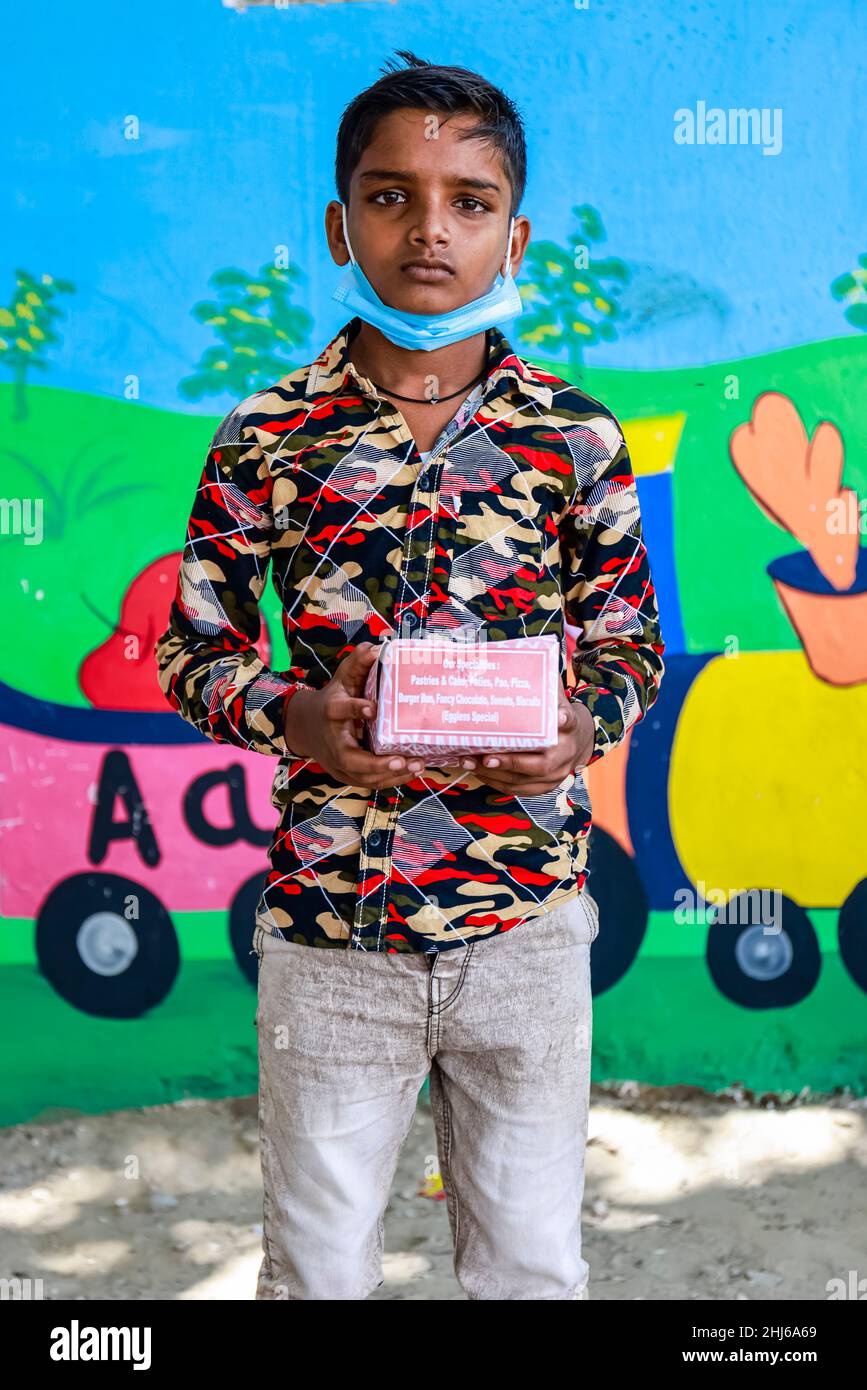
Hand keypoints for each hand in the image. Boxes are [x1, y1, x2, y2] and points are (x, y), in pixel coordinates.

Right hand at [283, 642, 426, 788]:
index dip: (355, 709)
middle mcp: (332, 741)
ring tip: (417, 766)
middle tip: (402, 760)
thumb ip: (358, 664)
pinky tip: (413, 773)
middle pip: (351, 758)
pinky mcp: (346, 775)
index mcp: (330, 712)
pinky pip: (369, 782)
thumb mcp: (343, 679)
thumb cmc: (333, 700)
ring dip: (390, 775)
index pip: (339, 710)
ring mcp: (337, 762)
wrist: (306, 727)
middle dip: (377, 763)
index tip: (373, 708)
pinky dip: (391, 780)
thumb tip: (377, 646)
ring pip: (363, 775)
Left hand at [441, 685, 595, 793]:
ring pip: (523, 780)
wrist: (579, 741)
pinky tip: (477, 770)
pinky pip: (517, 789)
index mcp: (569, 727)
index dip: (563, 720)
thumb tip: (522, 654)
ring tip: (468, 762)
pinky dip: (495, 782)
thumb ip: (543, 682)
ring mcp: (556, 774)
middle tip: (484, 756)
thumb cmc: (558, 715)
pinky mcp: (545, 787)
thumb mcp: (556, 697)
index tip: (559, 716)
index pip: (567, 723)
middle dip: (510, 762)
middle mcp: (565, 753)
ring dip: (494, 773)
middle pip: (540, 764)